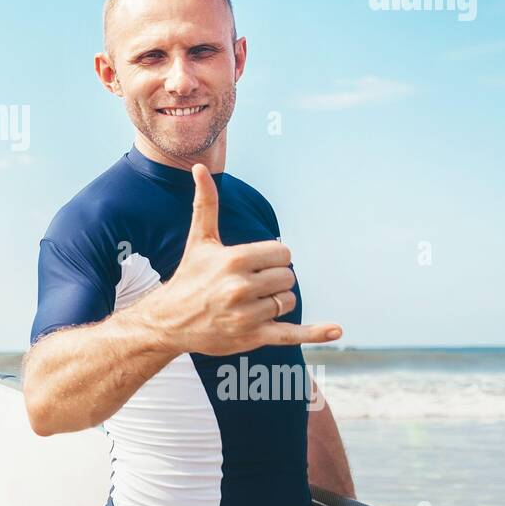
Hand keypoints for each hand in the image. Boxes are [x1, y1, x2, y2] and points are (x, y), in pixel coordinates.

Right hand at [139, 164, 342, 354]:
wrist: (169, 321)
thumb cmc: (189, 276)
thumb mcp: (199, 240)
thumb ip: (206, 204)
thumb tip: (200, 168)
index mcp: (234, 260)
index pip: (283, 253)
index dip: (272, 258)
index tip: (252, 264)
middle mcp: (241, 287)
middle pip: (288, 276)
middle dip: (273, 279)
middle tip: (247, 285)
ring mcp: (248, 315)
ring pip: (288, 301)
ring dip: (275, 302)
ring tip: (248, 304)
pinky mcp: (252, 337)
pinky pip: (291, 334)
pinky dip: (315, 332)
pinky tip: (336, 329)